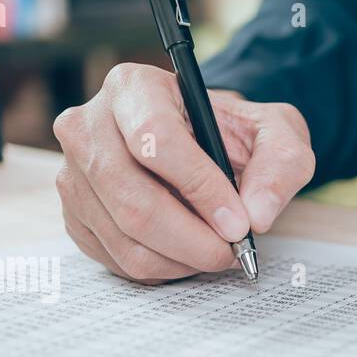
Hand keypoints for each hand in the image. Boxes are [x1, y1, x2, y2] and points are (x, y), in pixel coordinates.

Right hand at [53, 63, 314, 281]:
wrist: (202, 149)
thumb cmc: (232, 137)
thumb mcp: (275, 133)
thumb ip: (281, 164)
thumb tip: (257, 214)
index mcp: (132, 88)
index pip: (156, 141)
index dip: (201, 189)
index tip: (238, 222)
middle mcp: (88, 127)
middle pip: (134, 201)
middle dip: (193, 239)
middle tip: (232, 251)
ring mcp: (74, 176)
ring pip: (127, 239)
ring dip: (183, 259)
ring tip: (215, 250)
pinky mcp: (75, 218)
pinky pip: (119, 260)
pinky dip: (164, 268)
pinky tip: (187, 252)